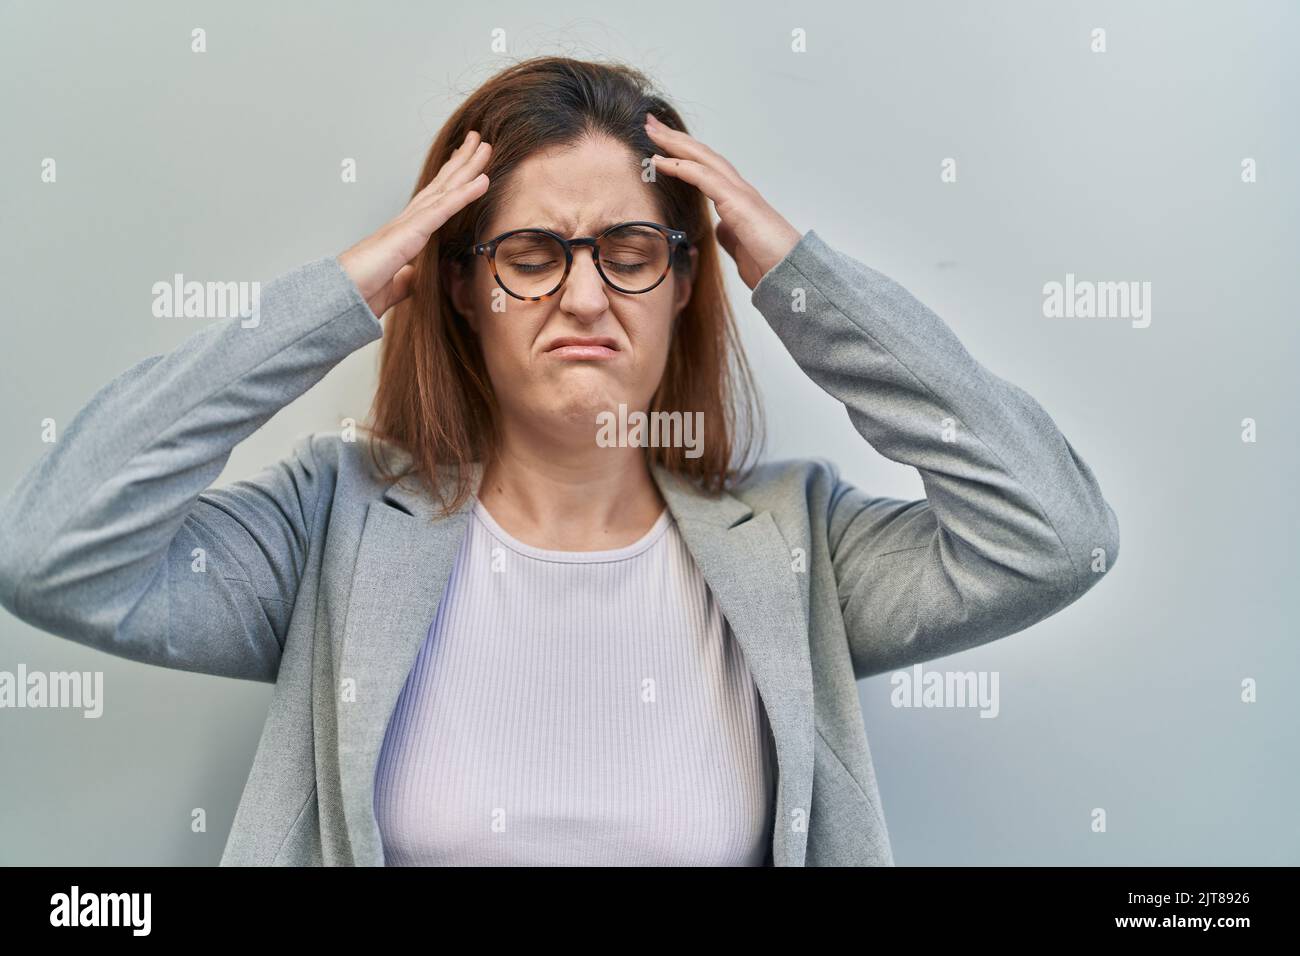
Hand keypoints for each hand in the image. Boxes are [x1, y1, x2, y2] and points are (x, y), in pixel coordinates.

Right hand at [338, 131, 491, 317]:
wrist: (342, 295)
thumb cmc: (362, 289)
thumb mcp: (395, 284)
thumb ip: (406, 279)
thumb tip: (412, 278)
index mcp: (406, 232)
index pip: (434, 200)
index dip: (452, 180)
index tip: (466, 163)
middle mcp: (408, 220)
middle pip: (441, 184)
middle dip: (462, 161)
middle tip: (479, 140)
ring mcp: (410, 223)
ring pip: (445, 188)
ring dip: (467, 166)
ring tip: (484, 146)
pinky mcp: (412, 232)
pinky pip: (444, 209)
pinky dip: (465, 193)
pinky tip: (482, 180)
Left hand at [645, 113, 801, 290]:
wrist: (792, 275)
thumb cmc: (770, 265)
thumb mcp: (741, 248)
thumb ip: (730, 235)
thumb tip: (720, 228)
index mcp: (738, 200)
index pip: (706, 168)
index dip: (683, 154)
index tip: (659, 145)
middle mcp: (739, 190)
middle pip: (702, 155)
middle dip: (675, 138)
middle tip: (650, 122)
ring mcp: (740, 193)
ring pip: (703, 158)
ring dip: (675, 143)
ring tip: (651, 130)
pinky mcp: (738, 203)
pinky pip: (704, 178)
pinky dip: (681, 166)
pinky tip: (661, 161)